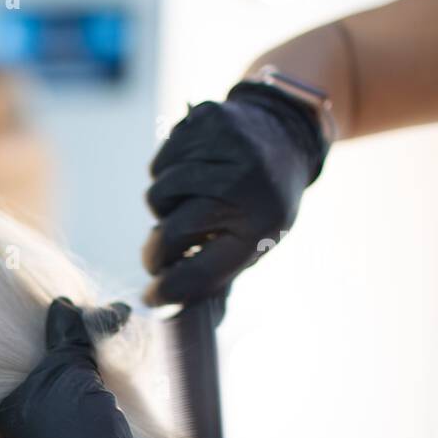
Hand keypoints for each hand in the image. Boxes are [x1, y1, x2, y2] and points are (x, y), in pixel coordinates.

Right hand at [142, 82, 329, 306]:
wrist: (285, 130)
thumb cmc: (265, 199)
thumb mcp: (259, 238)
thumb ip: (219, 272)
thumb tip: (184, 317)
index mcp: (261, 223)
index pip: (201, 271)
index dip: (169, 291)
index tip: (152, 298)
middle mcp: (243, 184)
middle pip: (169, 235)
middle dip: (157, 251)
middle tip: (158, 256)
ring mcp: (223, 148)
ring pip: (157, 197)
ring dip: (165, 207)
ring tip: (188, 202)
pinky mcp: (204, 120)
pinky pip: (158, 164)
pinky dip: (166, 174)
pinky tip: (189, 173)